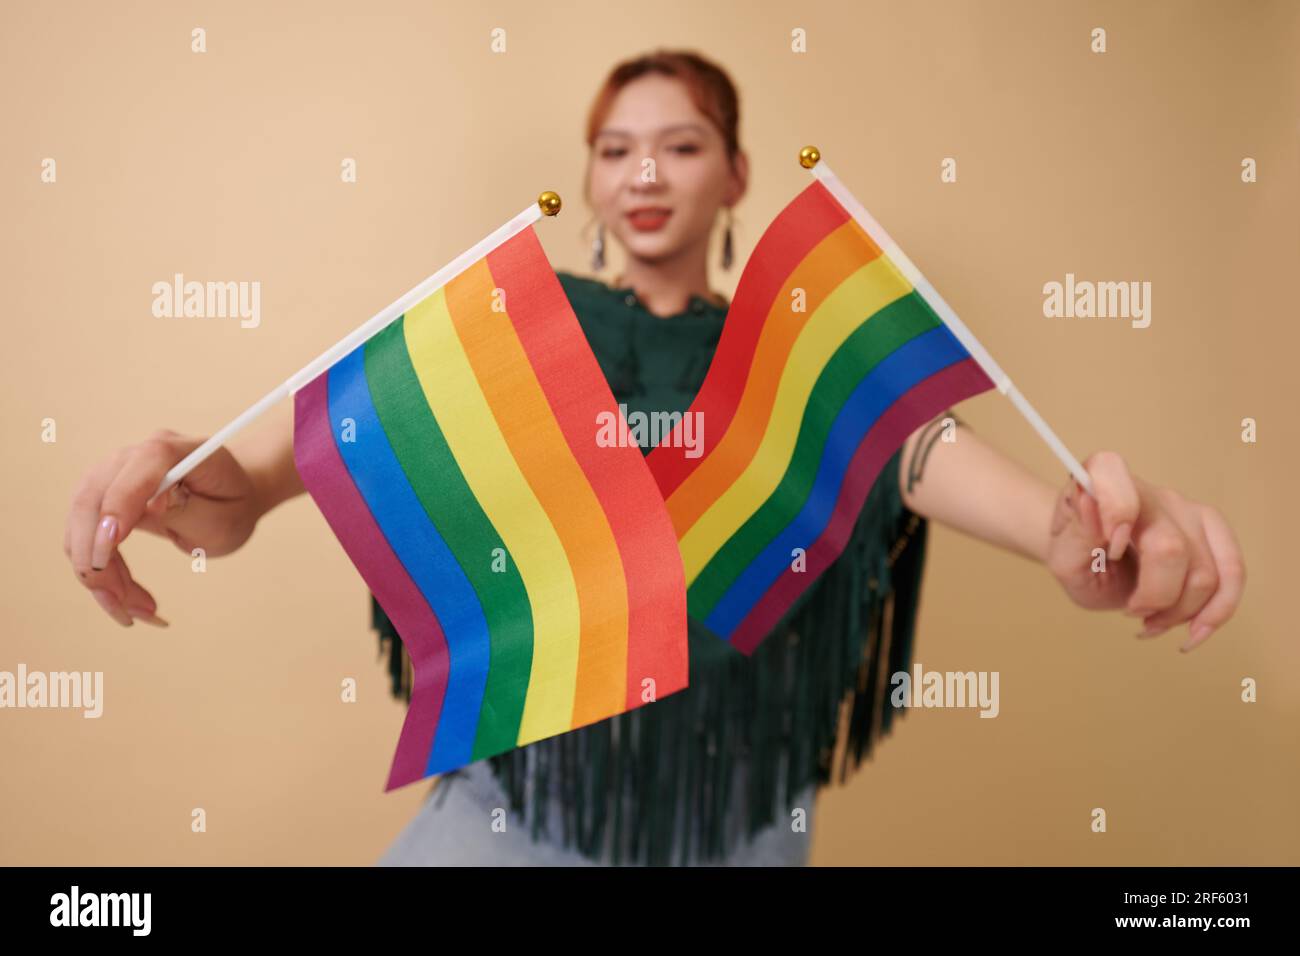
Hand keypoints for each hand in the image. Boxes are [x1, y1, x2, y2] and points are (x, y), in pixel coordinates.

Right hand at [64, 429, 260, 626]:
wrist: (229, 497)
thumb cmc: (231, 506)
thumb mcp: (225, 517)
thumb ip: (188, 509)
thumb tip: (152, 503)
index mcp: (170, 450)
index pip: (134, 471)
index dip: (118, 507)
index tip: (111, 548)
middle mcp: (131, 457)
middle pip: (91, 503)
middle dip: (99, 560)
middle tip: (128, 608)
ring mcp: (110, 476)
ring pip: (81, 528)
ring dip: (99, 576)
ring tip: (139, 612)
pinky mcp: (101, 500)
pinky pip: (85, 540)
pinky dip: (101, 574)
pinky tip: (127, 600)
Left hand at [1045, 451, 1244, 650]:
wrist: (1094, 562)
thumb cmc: (1079, 558)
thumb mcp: (1064, 557)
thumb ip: (1076, 533)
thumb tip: (1090, 502)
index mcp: (1103, 485)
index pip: (1111, 472)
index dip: (1114, 509)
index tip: (1109, 549)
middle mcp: (1150, 492)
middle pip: (1171, 548)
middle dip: (1153, 596)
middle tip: (1130, 611)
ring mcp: (1188, 511)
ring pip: (1206, 571)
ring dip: (1180, 612)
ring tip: (1152, 621)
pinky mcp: (1212, 533)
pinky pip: (1232, 574)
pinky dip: (1214, 612)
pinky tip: (1193, 631)